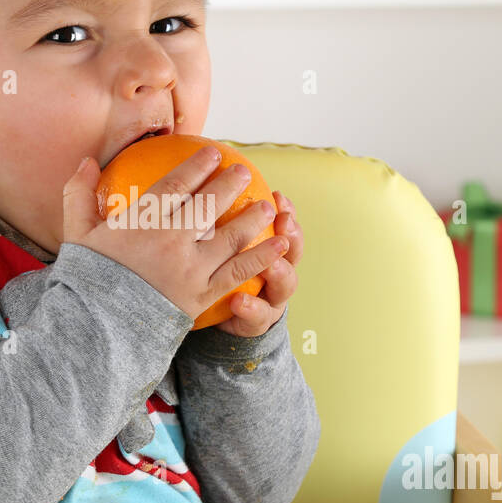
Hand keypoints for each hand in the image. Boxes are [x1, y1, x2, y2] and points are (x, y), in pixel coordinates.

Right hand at [61, 146, 291, 326]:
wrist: (98, 328)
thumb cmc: (86, 280)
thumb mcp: (76, 234)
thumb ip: (80, 194)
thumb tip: (86, 161)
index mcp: (144, 222)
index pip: (177, 184)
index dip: (197, 165)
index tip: (213, 153)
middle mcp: (173, 240)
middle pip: (209, 204)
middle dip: (229, 184)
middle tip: (243, 171)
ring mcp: (191, 268)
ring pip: (230, 236)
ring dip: (252, 218)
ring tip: (268, 205)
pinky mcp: (202, 294)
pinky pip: (238, 272)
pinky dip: (262, 257)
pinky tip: (280, 245)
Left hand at [215, 190, 301, 336]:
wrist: (217, 320)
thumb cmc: (216, 273)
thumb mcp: (218, 244)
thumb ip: (218, 218)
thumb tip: (208, 178)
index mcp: (272, 250)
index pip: (286, 226)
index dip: (287, 211)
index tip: (278, 196)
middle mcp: (277, 273)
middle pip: (293, 252)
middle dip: (292, 236)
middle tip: (283, 222)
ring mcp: (270, 299)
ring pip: (285, 286)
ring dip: (279, 273)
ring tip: (271, 266)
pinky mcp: (255, 324)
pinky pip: (256, 318)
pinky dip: (250, 309)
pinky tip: (238, 302)